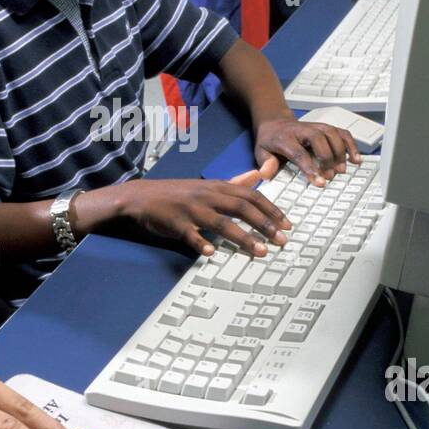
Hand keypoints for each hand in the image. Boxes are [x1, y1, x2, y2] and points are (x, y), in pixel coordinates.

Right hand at [118, 177, 291, 257]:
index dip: (271, 210)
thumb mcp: (207, 184)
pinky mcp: (176, 223)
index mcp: (217, 186)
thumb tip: (258, 175)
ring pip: (221, 223)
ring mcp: (191, 209)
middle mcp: (207, 196)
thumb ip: (234, 182)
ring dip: (243, 238)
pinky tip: (212, 253)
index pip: (251, 195)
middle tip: (281, 240)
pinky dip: (201, 243)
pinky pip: (190, 235)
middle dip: (264, 224)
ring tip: (260, 251)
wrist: (142, 196)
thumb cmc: (177, 193)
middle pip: (241, 208)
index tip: (287, 224)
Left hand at [254, 116, 360, 185]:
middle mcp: (302, 130)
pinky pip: (342, 133)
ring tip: (342, 170)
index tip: (319, 181)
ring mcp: (316, 127)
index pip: (298, 152)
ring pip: (332, 134)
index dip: (309, 167)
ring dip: (340, 152)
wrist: (276, 123)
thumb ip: (266, 164)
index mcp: (285, 138)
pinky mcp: (326, 128)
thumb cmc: (270, 141)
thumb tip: (265, 175)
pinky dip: (351, 145)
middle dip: (327, 158)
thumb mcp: (261, 152)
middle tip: (331, 176)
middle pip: (318, 140)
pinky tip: (356, 159)